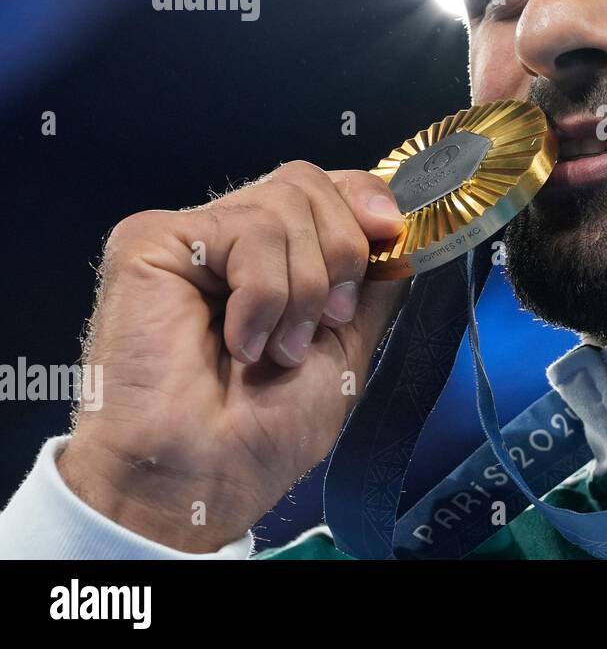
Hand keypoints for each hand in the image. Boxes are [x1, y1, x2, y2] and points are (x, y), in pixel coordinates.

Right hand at [58, 161, 409, 551]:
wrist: (205, 476)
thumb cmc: (265, 429)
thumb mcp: (348, 344)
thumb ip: (373, 279)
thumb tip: (400, 226)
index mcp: (275, 258)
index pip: (328, 186)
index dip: (365, 200)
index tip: (390, 233)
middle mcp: (232, 238)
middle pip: (309, 182)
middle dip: (341, 252)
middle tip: (327, 322)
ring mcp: (193, 236)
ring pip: (284, 204)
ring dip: (304, 289)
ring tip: (277, 349)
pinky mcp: (153, 241)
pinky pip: (245, 228)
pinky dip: (264, 294)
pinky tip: (241, 341)